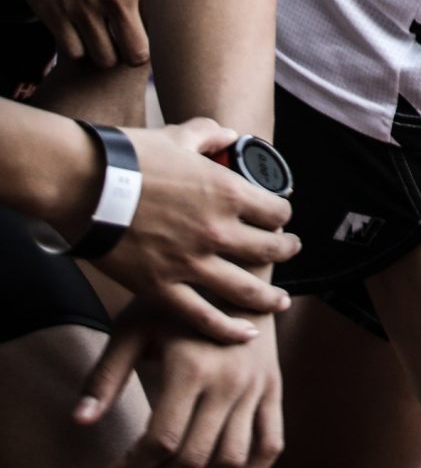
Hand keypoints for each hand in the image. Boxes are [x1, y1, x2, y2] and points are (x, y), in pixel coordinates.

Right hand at [0, 0, 146, 67]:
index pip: (167, 22)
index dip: (160, 29)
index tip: (151, 25)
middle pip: (138, 54)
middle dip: (134, 51)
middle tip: (127, 40)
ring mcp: (84, 8)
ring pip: (105, 60)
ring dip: (105, 52)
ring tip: (103, 37)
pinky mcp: (53, 14)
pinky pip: (73, 53)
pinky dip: (76, 48)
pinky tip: (78, 33)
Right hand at [53, 119, 298, 342]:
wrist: (85, 184)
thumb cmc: (130, 158)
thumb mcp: (178, 136)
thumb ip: (208, 134)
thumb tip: (227, 134)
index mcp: (228, 193)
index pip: (277, 211)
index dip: (281, 215)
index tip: (279, 219)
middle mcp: (218, 230)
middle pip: (269, 250)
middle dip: (285, 252)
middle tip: (289, 252)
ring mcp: (191, 262)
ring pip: (245, 289)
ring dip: (269, 296)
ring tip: (281, 301)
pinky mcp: (160, 287)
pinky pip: (202, 316)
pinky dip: (228, 329)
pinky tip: (246, 333)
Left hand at [77, 313, 283, 467]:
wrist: (234, 272)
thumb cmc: (173, 302)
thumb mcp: (132, 329)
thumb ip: (104, 377)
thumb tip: (79, 421)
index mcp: (192, 367)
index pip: (161, 441)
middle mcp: (229, 381)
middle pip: (193, 458)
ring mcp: (256, 386)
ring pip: (230, 459)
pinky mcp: (273, 388)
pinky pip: (271, 443)